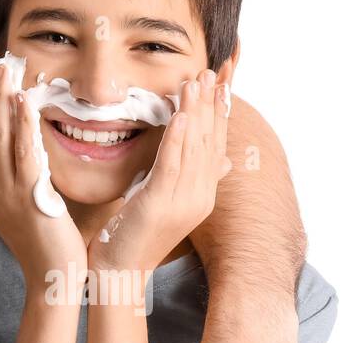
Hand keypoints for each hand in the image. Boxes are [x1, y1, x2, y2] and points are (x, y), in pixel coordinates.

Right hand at [0, 55, 86, 285]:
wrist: (51, 278)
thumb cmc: (45, 243)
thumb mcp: (22, 205)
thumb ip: (18, 175)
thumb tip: (18, 146)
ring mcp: (6, 190)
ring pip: (0, 134)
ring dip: (0, 97)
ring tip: (2, 67)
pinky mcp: (28, 194)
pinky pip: (24, 151)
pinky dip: (22, 123)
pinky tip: (23, 99)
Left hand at [88, 67, 231, 272]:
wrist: (120, 271)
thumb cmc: (135, 235)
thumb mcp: (167, 202)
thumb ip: (189, 178)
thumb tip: (222, 162)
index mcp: (201, 194)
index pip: (215, 146)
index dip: (218, 114)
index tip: (221, 84)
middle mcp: (199, 196)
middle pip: (209, 141)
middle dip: (210, 104)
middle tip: (210, 71)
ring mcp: (184, 201)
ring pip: (194, 148)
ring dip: (195, 112)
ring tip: (194, 82)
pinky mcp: (161, 204)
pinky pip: (173, 166)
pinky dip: (178, 139)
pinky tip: (180, 116)